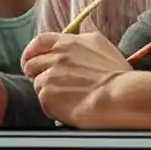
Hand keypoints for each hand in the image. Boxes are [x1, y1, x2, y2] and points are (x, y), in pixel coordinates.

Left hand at [21, 32, 150, 129]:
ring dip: (47, 91)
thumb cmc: (120, 77)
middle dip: (35, 74)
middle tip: (47, 84)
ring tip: (65, 99)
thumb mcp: (103, 48)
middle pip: (32, 63)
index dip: (31, 52)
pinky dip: (52, 106)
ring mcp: (50, 74)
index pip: (40, 41)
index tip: (30, 60)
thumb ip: (84, 43)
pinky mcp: (47, 94)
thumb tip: (77, 42)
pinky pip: (43, 101)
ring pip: (37, 83)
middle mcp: (58, 55)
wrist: (120, 95)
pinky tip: (67, 108)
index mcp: (70, 42)